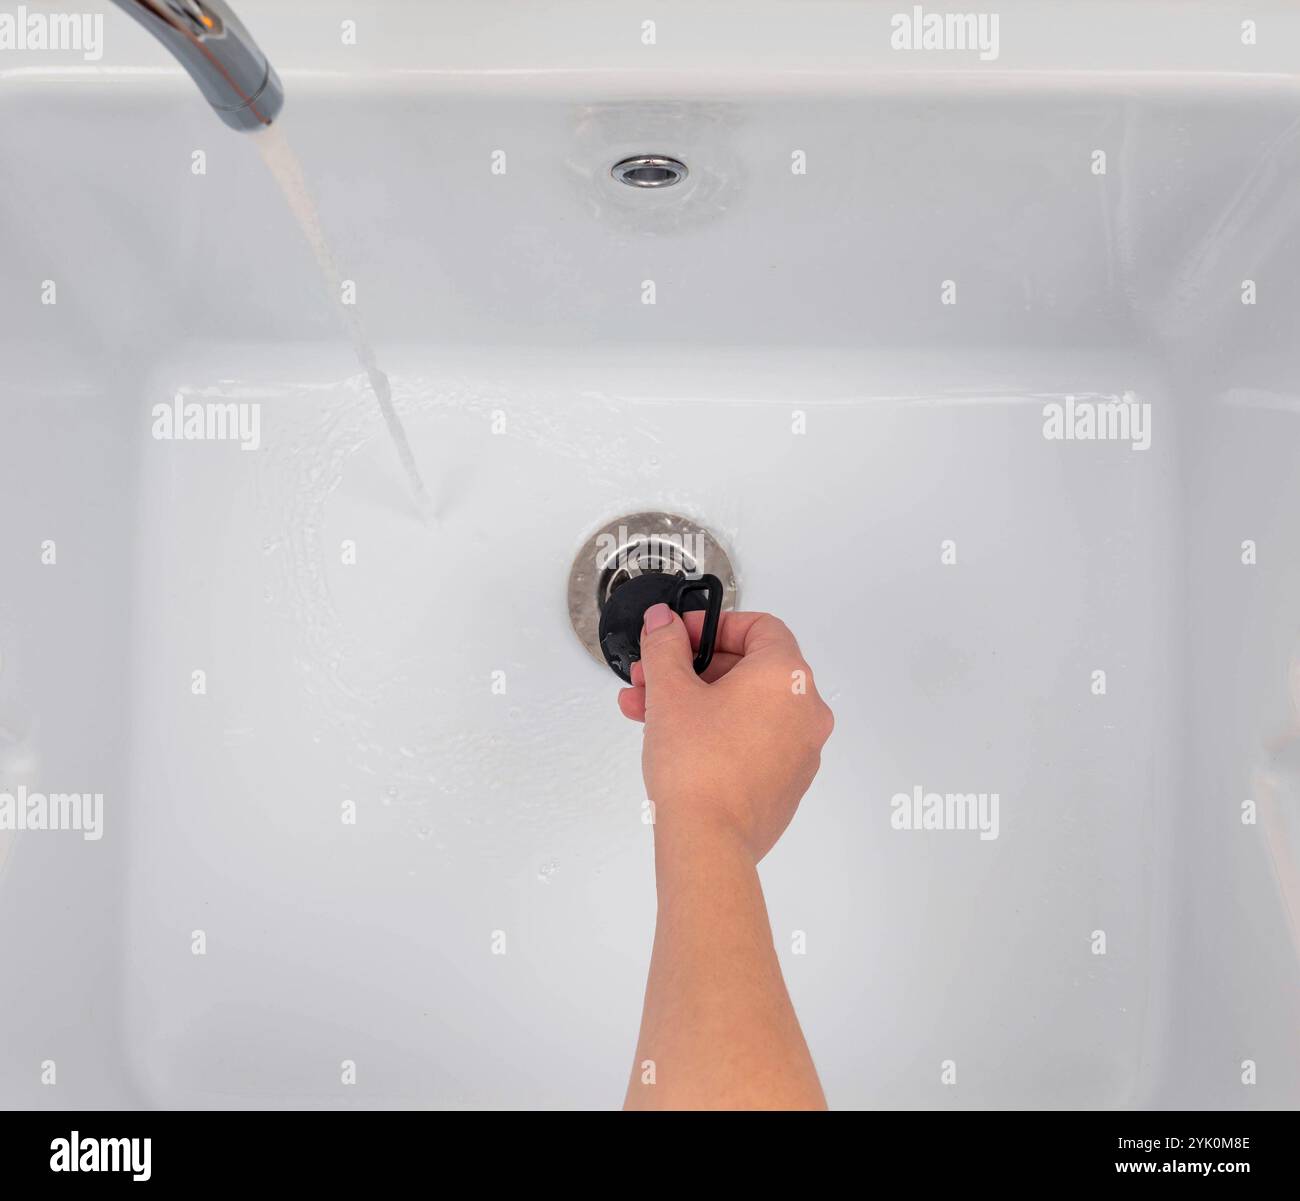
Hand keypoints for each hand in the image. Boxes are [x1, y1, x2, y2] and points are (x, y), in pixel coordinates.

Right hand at [618, 604, 833, 862]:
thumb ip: (665, 646)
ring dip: (696, 701)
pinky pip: (752, 740)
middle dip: (693, 669)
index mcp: (786, 677)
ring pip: (745, 707)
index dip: (715, 626)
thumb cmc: (699, 769)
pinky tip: (674, 739)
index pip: (759, 627)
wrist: (708, 842)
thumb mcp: (670, 692)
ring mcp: (800, 749)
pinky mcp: (786, 782)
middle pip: (748, 668)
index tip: (682, 636)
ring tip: (648, 710)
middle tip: (655, 675)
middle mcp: (805, 710)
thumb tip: (664, 623)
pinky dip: (717, 731)